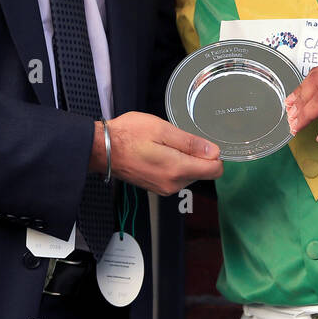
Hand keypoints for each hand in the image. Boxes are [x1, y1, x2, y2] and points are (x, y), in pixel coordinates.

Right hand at [92, 111, 221, 196]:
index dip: (213, 154)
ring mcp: (164, 188)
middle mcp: (173, 184)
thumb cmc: (128, 135)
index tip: (200, 142)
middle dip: (196, 155)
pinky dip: (173, 164)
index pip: (214, 170)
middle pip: (202, 172)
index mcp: (177, 170)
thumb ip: (190, 142)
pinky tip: (158, 152)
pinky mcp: (157, 188)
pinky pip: (176, 177)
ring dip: (183, 159)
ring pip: (189, 174)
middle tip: (174, 139)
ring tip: (163, 145)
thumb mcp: (162, 130)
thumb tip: (214, 152)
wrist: (102, 150)